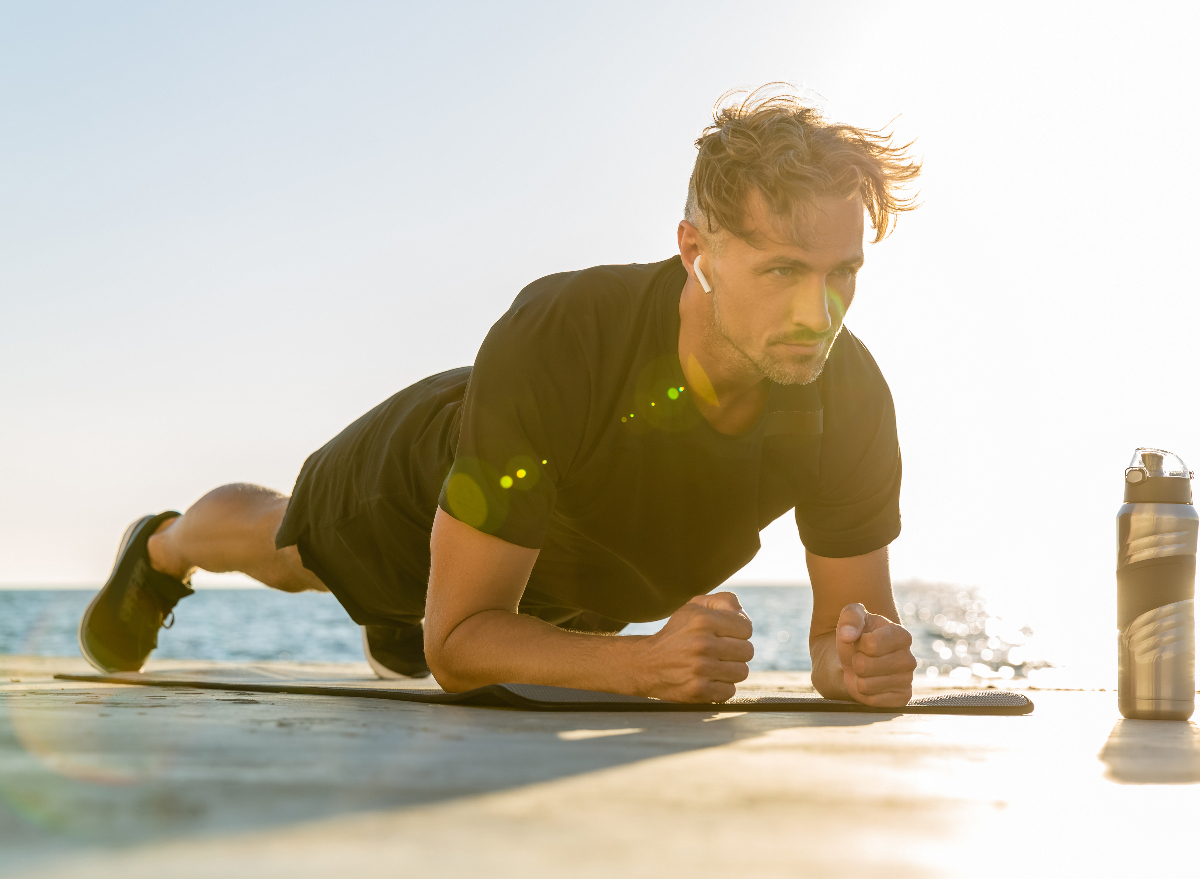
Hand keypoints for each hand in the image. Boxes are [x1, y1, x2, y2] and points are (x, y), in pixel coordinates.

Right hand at [636, 592, 753, 702]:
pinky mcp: (698, 690)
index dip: (739, 632)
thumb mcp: (694, 607)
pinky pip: (730, 691)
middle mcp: (702, 644)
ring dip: (731, 670)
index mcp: (703, 620)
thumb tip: (744, 615)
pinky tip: (707, 679)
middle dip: (737, 651)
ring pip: (742, 672)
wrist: (646, 664)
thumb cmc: (677, 634)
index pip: (746, 628)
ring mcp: (700, 669)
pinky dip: (721, 687)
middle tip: (720, 652)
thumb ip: (723, 602)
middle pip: (748, 651)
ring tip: (714, 665)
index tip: (727, 635)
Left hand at [835, 603, 915, 706]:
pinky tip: (871, 683)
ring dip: (858, 677)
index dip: (858, 643)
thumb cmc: (858, 635)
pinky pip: (871, 701)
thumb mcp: (852, 616)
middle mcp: (909, 659)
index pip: (871, 644)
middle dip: (855, 661)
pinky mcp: (901, 699)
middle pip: (864, 666)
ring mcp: (907, 681)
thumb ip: (850, 618)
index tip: (862, 640)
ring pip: (865, 685)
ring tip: (866, 670)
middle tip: (862, 657)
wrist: (859, 658)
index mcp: (902, 635)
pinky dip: (863, 693)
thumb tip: (847, 635)